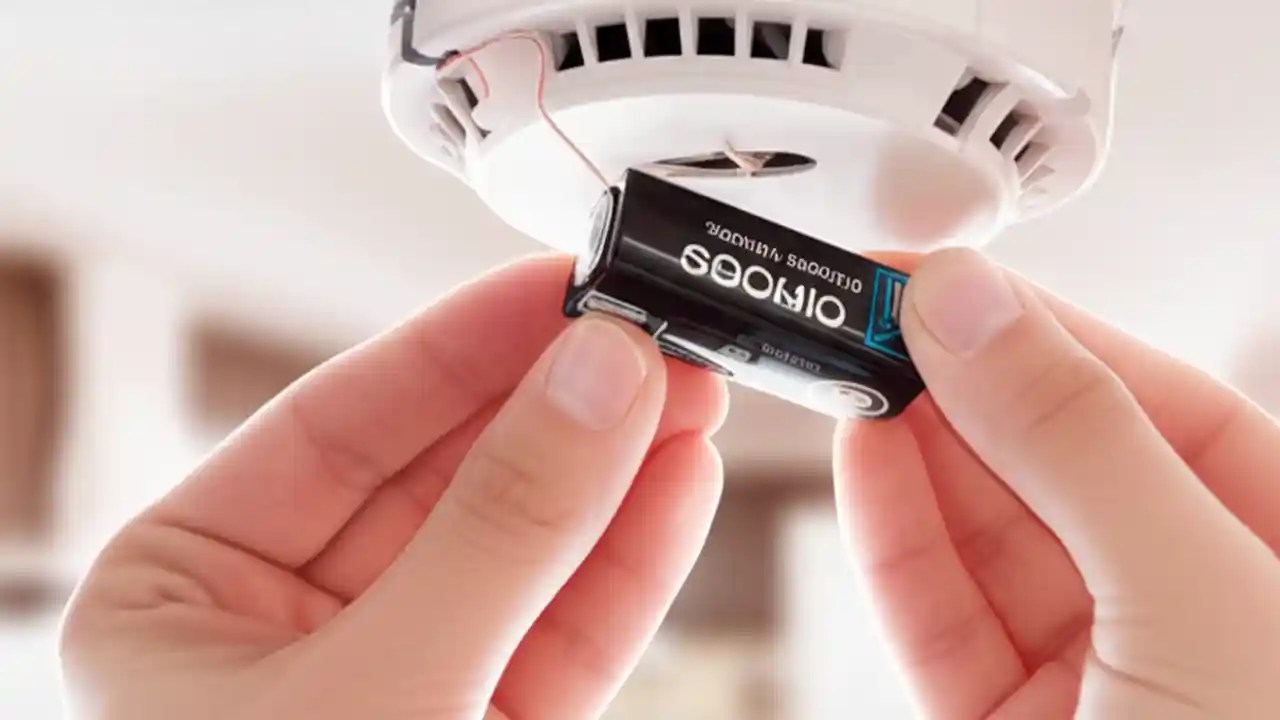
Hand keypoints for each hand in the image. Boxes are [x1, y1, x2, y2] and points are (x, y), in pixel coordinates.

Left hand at [60, 256, 728, 719]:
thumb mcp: (384, 691)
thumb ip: (498, 532)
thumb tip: (596, 379)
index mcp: (186, 592)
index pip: (344, 422)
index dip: (463, 344)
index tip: (565, 287)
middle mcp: (285, 625)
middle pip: (445, 474)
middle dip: (557, 404)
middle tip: (651, 331)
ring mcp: (393, 676)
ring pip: (517, 545)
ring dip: (611, 469)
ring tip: (688, 390)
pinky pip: (560, 626)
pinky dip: (628, 558)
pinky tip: (679, 482)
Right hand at [836, 250, 1279, 718]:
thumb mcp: (1201, 604)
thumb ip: (1084, 449)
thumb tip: (976, 312)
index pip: (1167, 411)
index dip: (1050, 333)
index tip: (947, 281)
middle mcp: (1189, 614)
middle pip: (1059, 468)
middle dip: (961, 382)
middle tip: (875, 309)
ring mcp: (1097, 676)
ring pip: (986, 538)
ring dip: (911, 446)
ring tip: (851, 364)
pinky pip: (939, 618)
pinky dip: (892, 536)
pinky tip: (865, 455)